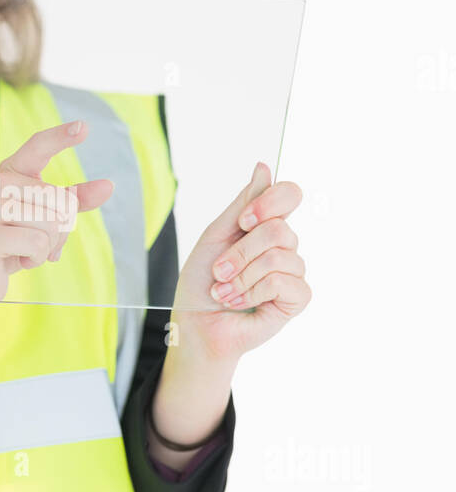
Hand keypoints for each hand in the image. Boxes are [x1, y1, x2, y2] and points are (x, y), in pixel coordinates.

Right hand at [0, 119, 113, 309]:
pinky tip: (17, 260)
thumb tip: (108, 185)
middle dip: (60, 230)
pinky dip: (36, 258)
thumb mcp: (44, 218)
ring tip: (24, 251)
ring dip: (47, 247)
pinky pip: (37, 243)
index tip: (84, 127)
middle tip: (35, 241)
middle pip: (61, 201)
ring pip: (52, 224)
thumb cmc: (10, 243)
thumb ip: (73, 201)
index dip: (61, 136)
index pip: (38, 146)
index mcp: (12, 172)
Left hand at [170, 162, 310, 363]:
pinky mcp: (297, 299)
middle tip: (219, 271)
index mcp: (265, 225)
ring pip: (278, 256)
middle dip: (240, 252)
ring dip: (241, 276)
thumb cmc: (202, 281)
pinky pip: (284, 282)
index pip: (289, 195)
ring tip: (224, 291)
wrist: (195, 323)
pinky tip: (239, 302)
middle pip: (277, 229)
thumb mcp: (216, 235)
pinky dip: (253, 292)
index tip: (242, 221)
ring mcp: (292, 272)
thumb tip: (264, 167)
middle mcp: (284, 245)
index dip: (269, 202)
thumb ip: (242, 203)